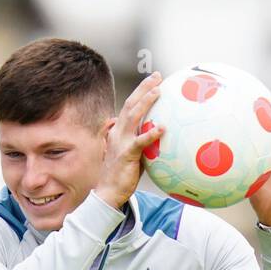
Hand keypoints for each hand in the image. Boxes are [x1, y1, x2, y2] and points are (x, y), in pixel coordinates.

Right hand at [95, 72, 165, 210]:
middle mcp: (117, 132)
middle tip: (158, 76)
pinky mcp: (127, 154)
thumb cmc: (122, 176)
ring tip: (158, 91)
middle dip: (144, 88)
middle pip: (131, 104)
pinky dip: (151, 134)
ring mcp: (121, 142)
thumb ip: (142, 144)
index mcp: (118, 131)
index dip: (141, 92)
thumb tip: (157, 138)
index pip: (130, 107)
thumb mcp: (132, 156)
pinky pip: (140, 141)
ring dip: (146, 102)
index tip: (154, 81)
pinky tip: (162, 128)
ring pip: (133, 116)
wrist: (107, 193)